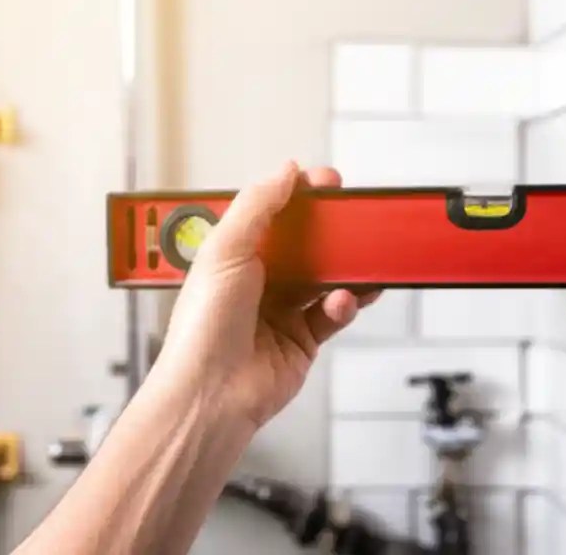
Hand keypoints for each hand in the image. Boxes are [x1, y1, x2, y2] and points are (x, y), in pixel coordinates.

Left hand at [153, 162, 377, 428]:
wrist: (212, 394)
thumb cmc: (203, 328)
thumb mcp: (225, 250)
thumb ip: (257, 205)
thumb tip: (285, 171)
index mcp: (233, 256)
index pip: (272, 214)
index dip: (300, 196)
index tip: (327, 183)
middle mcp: (257, 282)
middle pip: (305, 245)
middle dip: (332, 230)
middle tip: (356, 216)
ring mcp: (282, 312)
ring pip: (325, 278)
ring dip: (345, 269)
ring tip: (362, 260)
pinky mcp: (303, 341)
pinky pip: (334, 313)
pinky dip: (345, 304)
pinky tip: (344, 301)